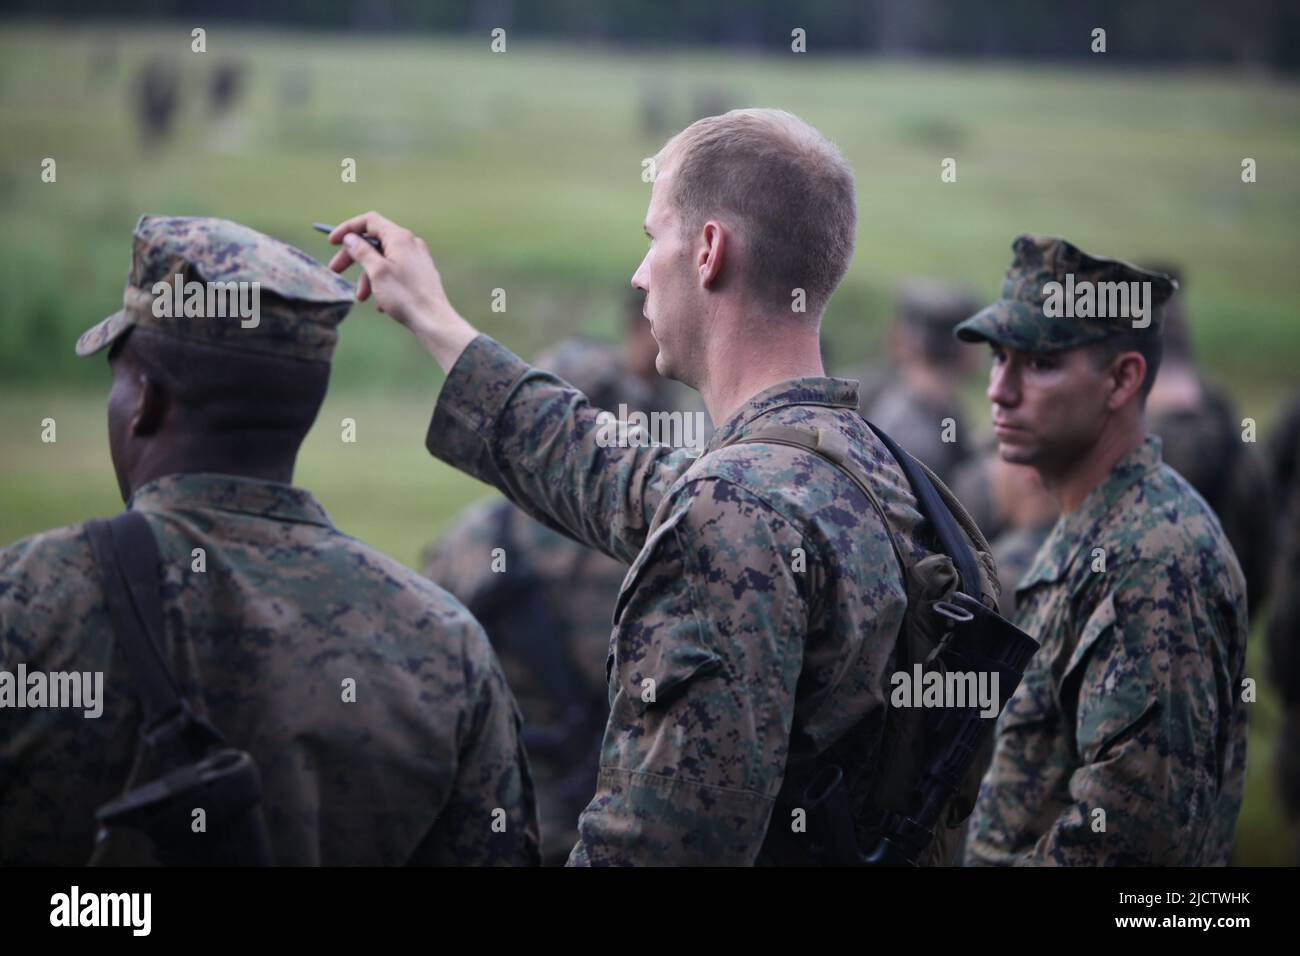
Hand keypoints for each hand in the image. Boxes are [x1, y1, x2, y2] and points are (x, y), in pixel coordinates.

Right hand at [327, 211, 477, 370]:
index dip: (348, 228)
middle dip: (353, 257)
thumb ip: (361, 251)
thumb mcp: (377, 271)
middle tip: (336, 270)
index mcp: (400, 237)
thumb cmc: (405, 296)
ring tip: (361, 298)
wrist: (434, 321)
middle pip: (374, 242)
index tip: (332, 242)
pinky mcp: (420, 274)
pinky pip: (395, 273)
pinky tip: (381, 305)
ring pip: (383, 261)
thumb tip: (350, 237)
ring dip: (368, 277)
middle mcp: (410, 243)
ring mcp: (417, 259)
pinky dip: (383, 285)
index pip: (369, 221)